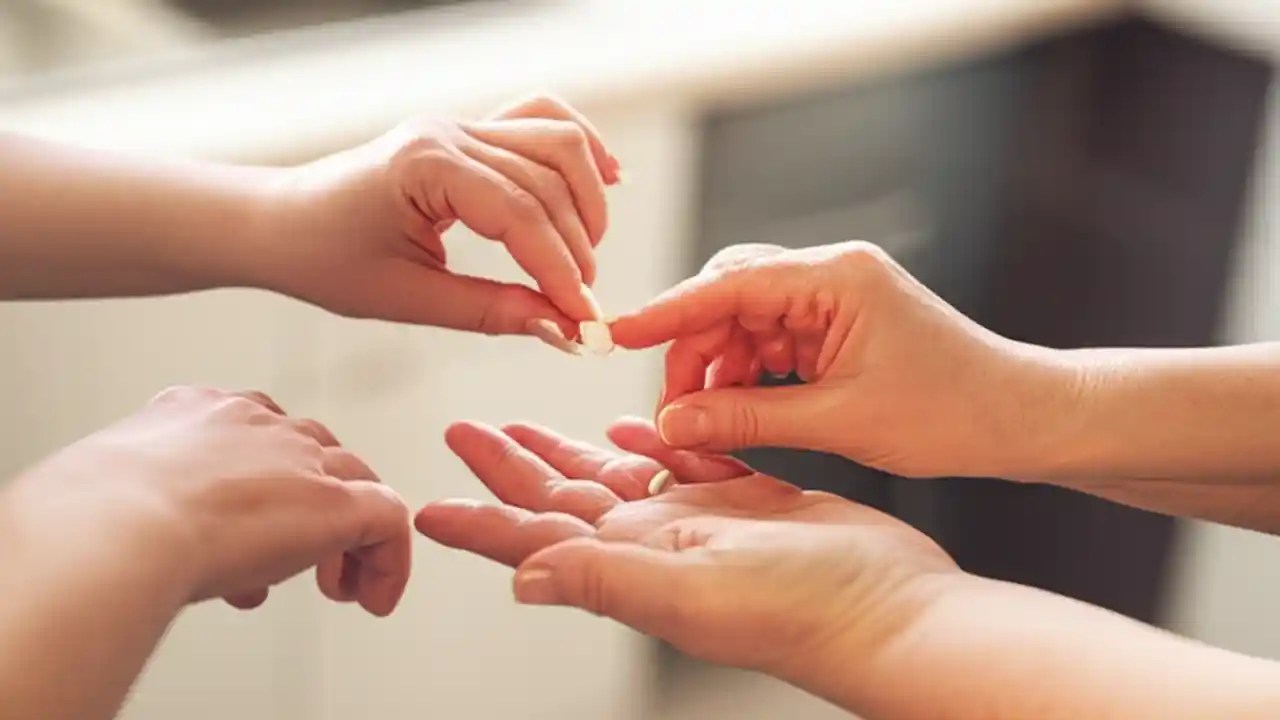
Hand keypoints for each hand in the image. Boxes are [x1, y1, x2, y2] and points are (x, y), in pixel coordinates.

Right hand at [4, 386, 410, 616]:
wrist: (112, 531)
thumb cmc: (88, 521)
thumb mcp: (110, 495)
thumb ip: (144, 503)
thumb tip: (148, 537)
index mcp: (195, 411)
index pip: (251, 434)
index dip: (256, 488)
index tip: (240, 535)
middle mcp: (255, 423)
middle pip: (312, 454)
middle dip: (303, 510)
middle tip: (290, 562)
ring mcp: (299, 458)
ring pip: (356, 482)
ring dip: (348, 537)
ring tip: (335, 586)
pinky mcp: (335, 502)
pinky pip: (388, 520)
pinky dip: (387, 562)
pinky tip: (372, 596)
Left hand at [260, 94, 618, 335]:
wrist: (279, 223)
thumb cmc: (325, 258)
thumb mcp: (406, 299)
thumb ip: (490, 312)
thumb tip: (561, 329)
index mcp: (426, 165)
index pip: (522, 215)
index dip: (561, 270)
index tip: (585, 319)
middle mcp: (449, 133)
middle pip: (550, 179)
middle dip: (578, 246)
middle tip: (581, 307)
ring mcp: (461, 125)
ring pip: (557, 139)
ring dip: (587, 197)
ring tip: (588, 256)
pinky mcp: (469, 133)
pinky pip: (539, 122)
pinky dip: (580, 148)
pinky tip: (608, 179)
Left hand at [417, 420, 1279, 719]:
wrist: (896, 608)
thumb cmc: (807, 608)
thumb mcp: (696, 592)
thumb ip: (606, 579)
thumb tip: (520, 579)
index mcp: (634, 567)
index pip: (536, 540)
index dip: (480, 520)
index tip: (426, 501)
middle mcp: (658, 546)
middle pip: (564, 500)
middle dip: (511, 466)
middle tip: (464, 428)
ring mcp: (702, 524)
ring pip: (618, 477)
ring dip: (569, 451)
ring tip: (529, 421)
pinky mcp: (748, 501)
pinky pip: (686, 464)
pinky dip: (654, 442)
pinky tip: (633, 423)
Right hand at [608, 241, 1076, 478]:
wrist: (1021, 418)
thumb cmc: (954, 412)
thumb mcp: (840, 420)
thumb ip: (748, 418)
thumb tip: (676, 420)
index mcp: (837, 277)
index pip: (728, 284)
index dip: (666, 313)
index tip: (615, 336)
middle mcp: (832, 274)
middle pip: (729, 296)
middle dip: (693, 349)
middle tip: (674, 407)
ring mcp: (835, 297)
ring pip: (745, 320)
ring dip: (718, 366)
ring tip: (705, 417)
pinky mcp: (839, 323)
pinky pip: (771, 338)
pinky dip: (748, 373)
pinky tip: (739, 407)